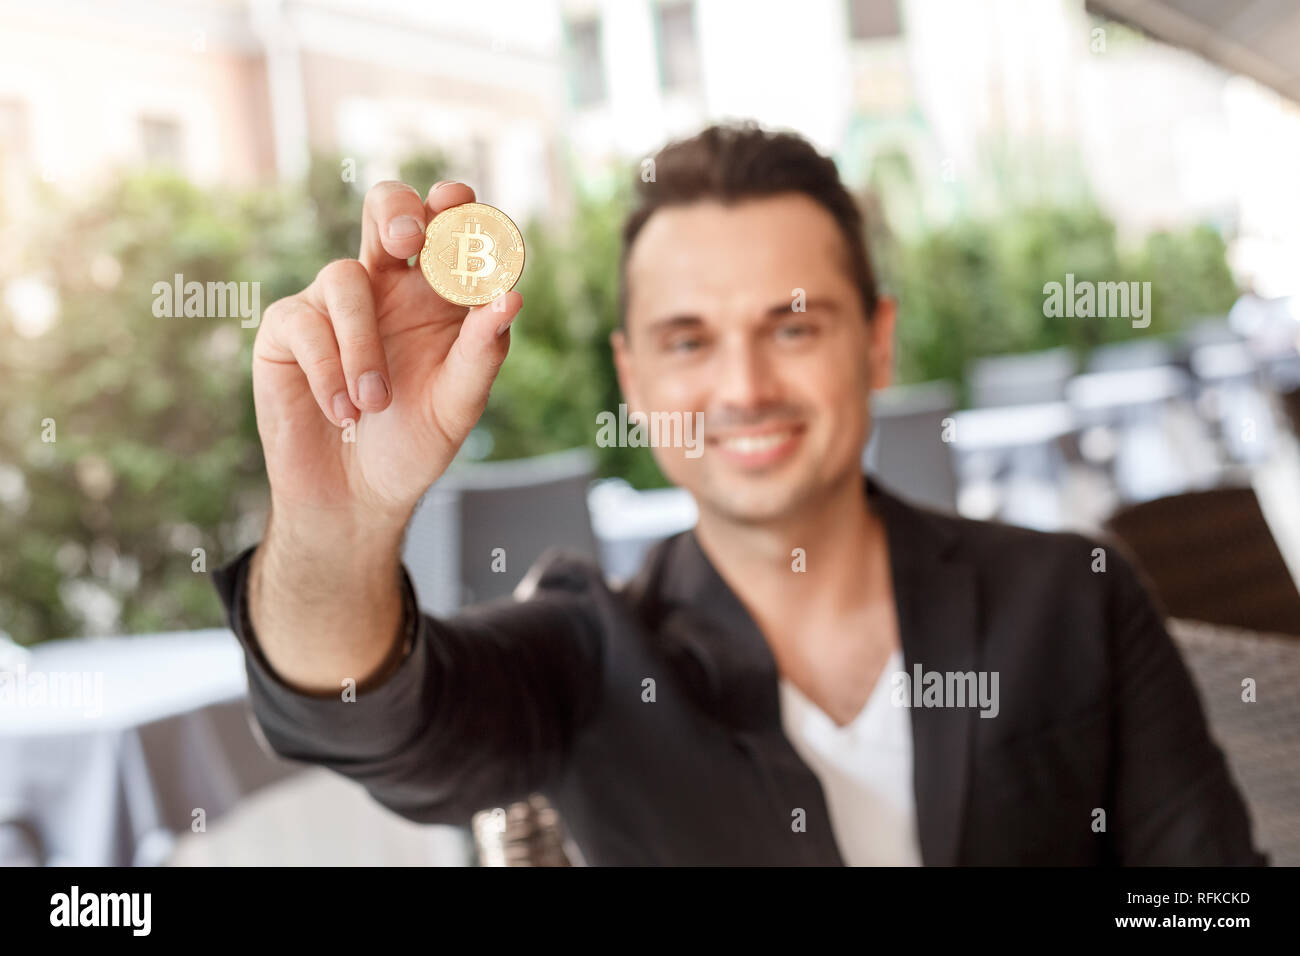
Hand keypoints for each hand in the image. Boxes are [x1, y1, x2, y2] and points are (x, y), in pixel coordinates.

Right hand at [252, 180, 521, 532]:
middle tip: (408, 236)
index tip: (460, 206)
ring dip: (363, 343)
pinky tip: (342, 411)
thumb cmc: (414, 444)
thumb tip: (510, 297)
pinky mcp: (288, 329)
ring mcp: (334, 304)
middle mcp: (387, 287)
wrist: (356, 497)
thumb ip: (483, 351)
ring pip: (346, 277)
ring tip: (373, 403)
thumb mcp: (458, 403)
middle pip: (386, 210)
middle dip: (397, 209)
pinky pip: (305, 321)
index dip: (454, 207)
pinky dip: (328, 367)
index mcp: (438, 294)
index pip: (449, 231)